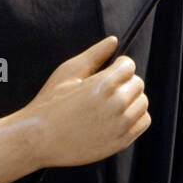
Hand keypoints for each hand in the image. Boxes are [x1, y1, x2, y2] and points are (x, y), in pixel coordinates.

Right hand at [29, 36, 150, 168]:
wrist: (39, 139)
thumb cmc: (50, 104)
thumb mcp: (68, 72)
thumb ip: (94, 54)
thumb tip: (113, 41)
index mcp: (103, 85)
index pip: (129, 65)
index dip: (118, 65)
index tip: (109, 71)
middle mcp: (116, 105)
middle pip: (138, 83)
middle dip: (125, 82)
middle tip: (105, 89)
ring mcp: (120, 126)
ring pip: (142, 103)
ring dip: (131, 99)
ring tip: (110, 103)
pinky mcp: (121, 141)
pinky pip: (143, 122)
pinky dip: (135, 117)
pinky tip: (117, 117)